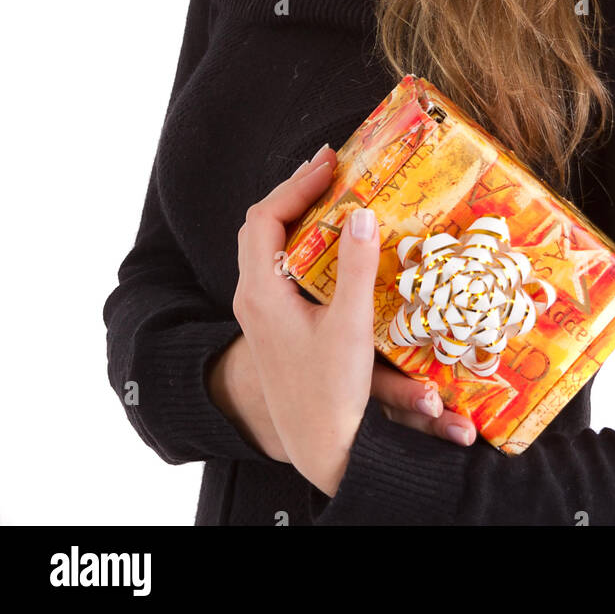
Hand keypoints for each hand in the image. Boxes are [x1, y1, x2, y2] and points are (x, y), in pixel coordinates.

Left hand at [232, 144, 475, 495]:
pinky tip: (330, 240)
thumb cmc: (330, 393)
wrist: (318, 449)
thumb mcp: (349, 327)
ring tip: (331, 192)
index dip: (296, 184)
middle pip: (261, 225)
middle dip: (296, 191)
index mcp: (261, 290)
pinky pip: (279, 265)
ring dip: (297, 214)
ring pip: (267, 246)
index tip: (330, 164)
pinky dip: (301, 241)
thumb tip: (362, 213)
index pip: (265, 217)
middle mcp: (252, 296)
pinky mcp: (274, 324)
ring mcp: (259, 312)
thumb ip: (356, 268)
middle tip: (331, 167)